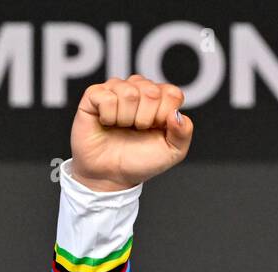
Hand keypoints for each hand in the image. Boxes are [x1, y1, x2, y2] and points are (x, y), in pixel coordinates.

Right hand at [70, 75, 192, 190]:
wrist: (111, 175)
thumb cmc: (140, 161)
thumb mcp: (171, 153)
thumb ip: (183, 134)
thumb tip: (177, 114)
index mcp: (159, 99)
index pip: (171, 93)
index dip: (164, 115)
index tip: (155, 129)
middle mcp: (138, 89)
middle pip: (151, 91)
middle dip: (145, 119)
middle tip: (137, 130)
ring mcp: (116, 89)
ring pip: (129, 92)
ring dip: (126, 119)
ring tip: (121, 127)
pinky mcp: (94, 95)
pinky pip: (107, 97)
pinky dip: (109, 117)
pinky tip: (107, 123)